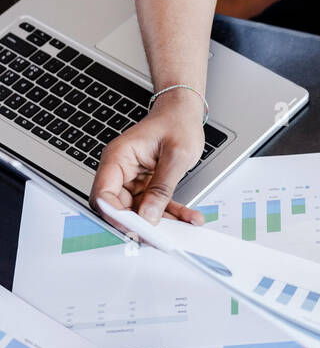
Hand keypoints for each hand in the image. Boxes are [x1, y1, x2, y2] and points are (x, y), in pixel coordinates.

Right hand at [89, 94, 206, 225]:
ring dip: (162, 221)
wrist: (184, 111)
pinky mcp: (146, 184)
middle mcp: (121, 170)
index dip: (116, 216)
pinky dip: (171, 212)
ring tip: (183, 226)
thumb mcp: (176, 155)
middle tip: (161, 237)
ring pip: (140, 210)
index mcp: (118, 158)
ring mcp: (133, 178)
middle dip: (141, 224)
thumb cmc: (177, 122)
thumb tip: (149, 216)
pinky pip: (154, 204)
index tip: (135, 229)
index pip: (104, 195)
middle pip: (120, 207)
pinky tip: (187, 217)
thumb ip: (162, 188)